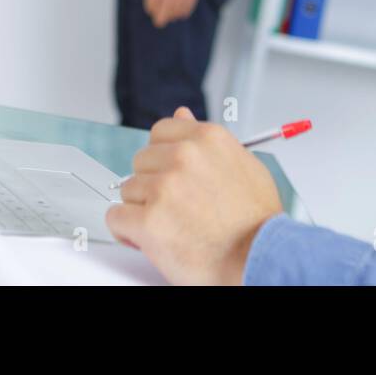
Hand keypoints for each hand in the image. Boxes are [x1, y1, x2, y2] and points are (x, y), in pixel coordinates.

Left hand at [106, 107, 283, 284]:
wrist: (260, 260)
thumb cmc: (257, 221)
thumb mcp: (243, 166)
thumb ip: (207, 143)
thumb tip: (182, 115)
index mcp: (207, 138)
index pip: (161, 131)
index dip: (163, 156)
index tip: (169, 174)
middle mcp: (184, 156)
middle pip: (142, 160)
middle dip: (152, 184)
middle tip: (175, 207)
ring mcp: (164, 187)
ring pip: (128, 190)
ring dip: (142, 209)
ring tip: (171, 226)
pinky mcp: (148, 220)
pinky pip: (116, 217)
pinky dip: (127, 231)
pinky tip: (150, 238)